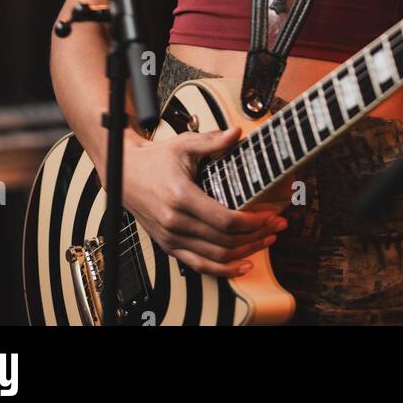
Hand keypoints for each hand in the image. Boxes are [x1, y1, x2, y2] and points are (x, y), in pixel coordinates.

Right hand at [122, 127, 288, 277]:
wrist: (125, 173)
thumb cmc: (155, 159)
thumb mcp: (184, 144)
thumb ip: (212, 141)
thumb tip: (236, 133)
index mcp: (181, 197)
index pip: (225, 220)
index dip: (252, 221)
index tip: (269, 215)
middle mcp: (175, 222)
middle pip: (224, 241)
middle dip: (256, 235)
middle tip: (277, 226)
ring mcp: (171, 238)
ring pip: (215, 258)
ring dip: (245, 252)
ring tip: (266, 242)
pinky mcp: (169, 246)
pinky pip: (199, 266)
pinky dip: (222, 270)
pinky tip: (242, 264)